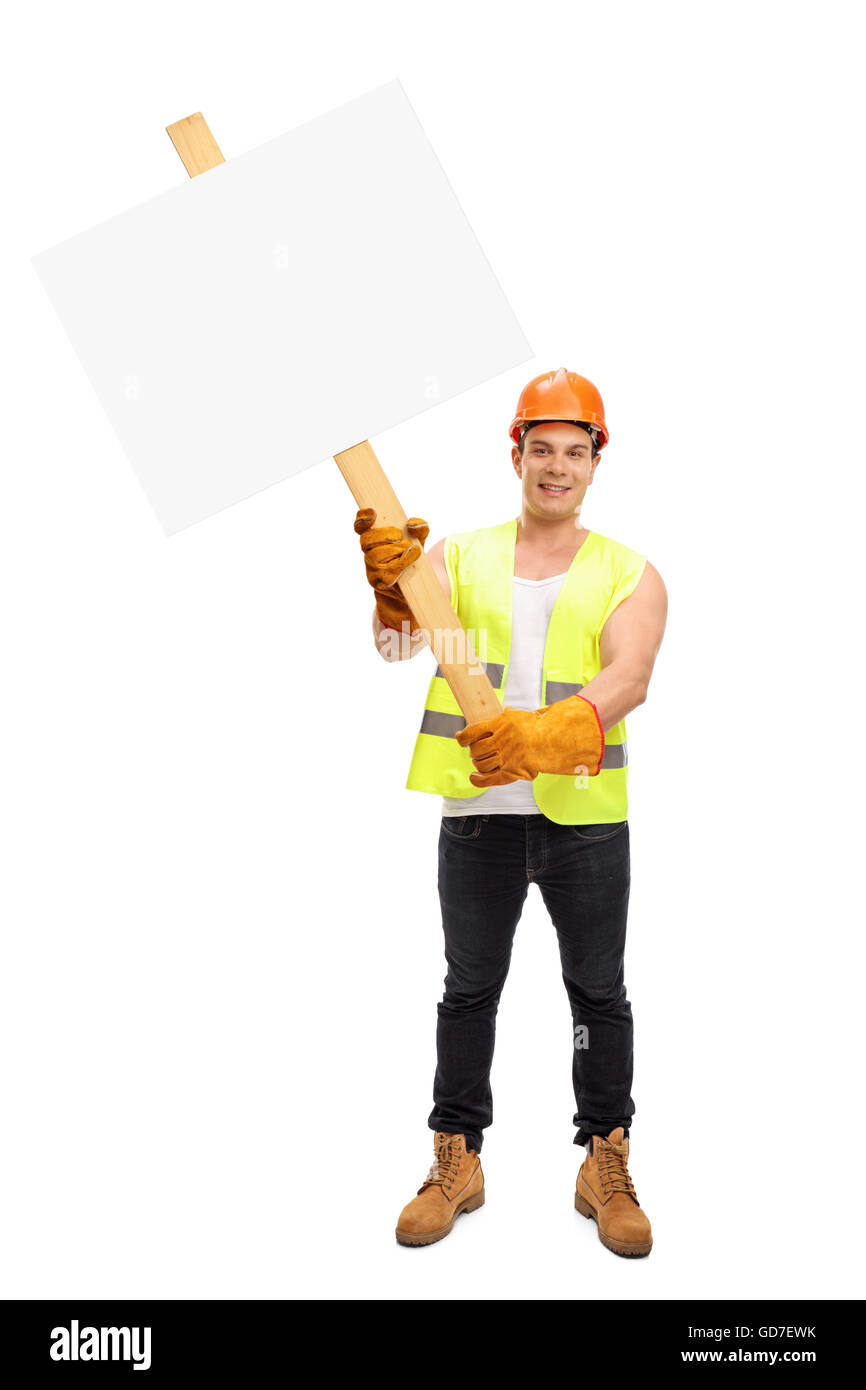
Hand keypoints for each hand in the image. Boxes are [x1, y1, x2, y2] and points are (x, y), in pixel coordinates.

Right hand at [354, 507, 429, 631]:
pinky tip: (413, 558)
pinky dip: (402, 563)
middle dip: (383, 535)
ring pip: (375, 556)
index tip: (372, 514)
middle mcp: (369, 553)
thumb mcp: (419, 541)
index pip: (361, 526)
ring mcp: (371, 569)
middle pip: (366, 540)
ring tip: (411, 550)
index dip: (362, 519)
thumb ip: (419, 529)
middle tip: (399, 537)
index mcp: (374, 539)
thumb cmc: (412, 560)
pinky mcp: (379, 583)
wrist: (414, 588)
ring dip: (394, 551)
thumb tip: (413, 524)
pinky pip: (386, 572)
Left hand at [455, 695, 604, 787]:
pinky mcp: (511, 771)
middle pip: (476, 750)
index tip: (460, 739)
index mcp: (500, 724)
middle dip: (473, 752)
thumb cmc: (539, 728)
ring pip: (482, 764)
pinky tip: (474, 777)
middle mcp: (501, 741)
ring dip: (478, 764)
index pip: (472, 732)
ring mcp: (505, 757)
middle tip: (476, 751)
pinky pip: (490, 778)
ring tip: (481, 762)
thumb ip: (509, 716)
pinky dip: (479, 780)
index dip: (463, 737)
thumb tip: (505, 711)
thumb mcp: (520, 716)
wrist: (553, 741)